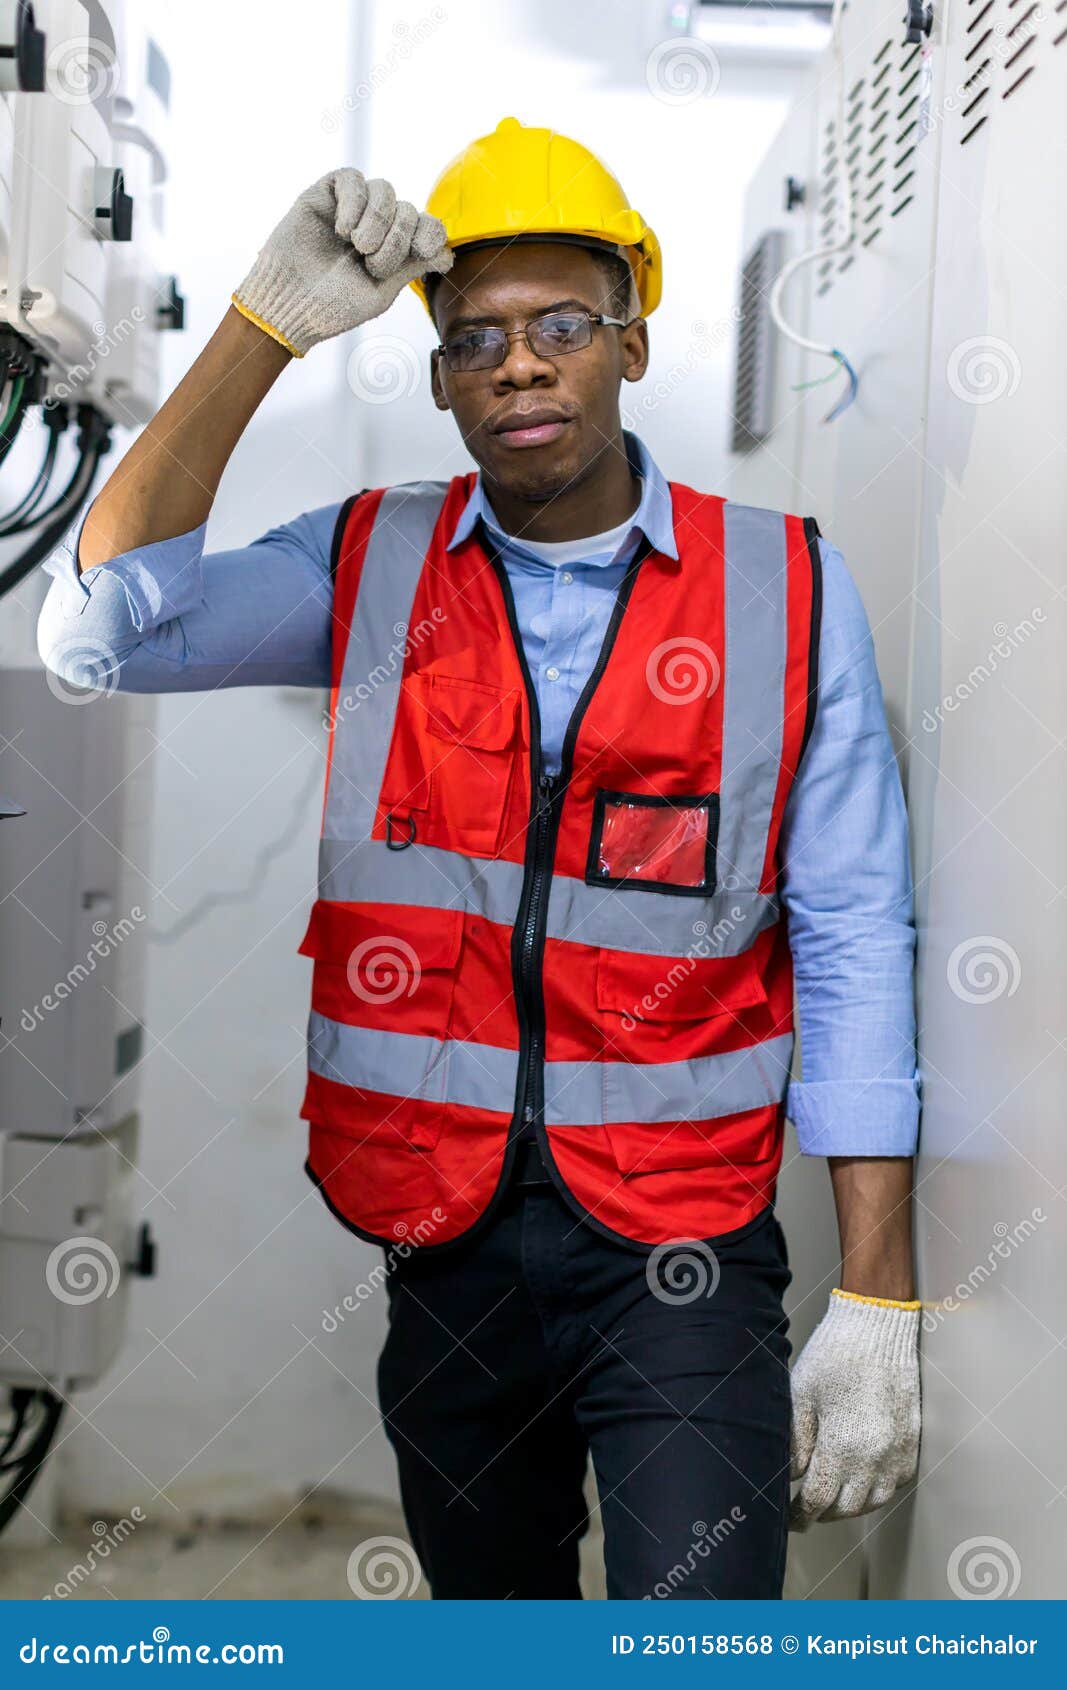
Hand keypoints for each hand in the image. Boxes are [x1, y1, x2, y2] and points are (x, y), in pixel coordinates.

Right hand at [232, 169, 452, 356]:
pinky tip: (342, 229)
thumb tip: (447, 254)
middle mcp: (377, 226)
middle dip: (396, 237)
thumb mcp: (380, 293)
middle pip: (408, 209)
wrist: (288, 304)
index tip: (422, 249)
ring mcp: (352, 209)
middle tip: (370, 261)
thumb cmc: (332, 307)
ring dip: (377, 218)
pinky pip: (353, 178)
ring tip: (356, 245)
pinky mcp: (325, 194)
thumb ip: (410, 267)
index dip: (431, 231)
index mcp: (395, 251)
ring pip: (385, 190)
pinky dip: (354, 201)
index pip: (427, 225)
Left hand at [788, 1289, 919, 1529]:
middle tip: (806, 1510)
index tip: (789, 1518)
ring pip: (874, 1500)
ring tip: (832, 1499)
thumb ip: (795, 1443)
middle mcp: (875, 1457)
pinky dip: (877, 1489)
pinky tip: (861, 1479)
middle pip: (847, 1507)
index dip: (799, 1515)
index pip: (817, 1500)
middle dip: (823, 1513)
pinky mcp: (911, 1440)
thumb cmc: (835, 1354)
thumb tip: (789, 1477)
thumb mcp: (801, 1396)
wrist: (876, 1326)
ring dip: (851, 1506)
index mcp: (843, 1447)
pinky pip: (896, 1482)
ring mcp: (897, 1451)